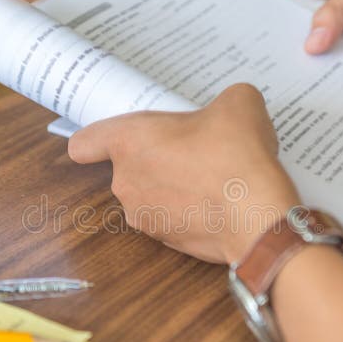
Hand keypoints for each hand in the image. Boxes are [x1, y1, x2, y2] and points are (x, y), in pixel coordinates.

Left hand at [68, 84, 300, 263]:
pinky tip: (217, 200)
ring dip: (171, 185)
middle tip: (192, 148)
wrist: (257, 216)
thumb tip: (231, 109)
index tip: (112, 138)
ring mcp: (144, 217)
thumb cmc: (237, 157)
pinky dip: (187, 210)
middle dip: (155, 157)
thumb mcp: (239, 103)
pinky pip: (170, 218)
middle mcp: (126, 182)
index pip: (84, 143)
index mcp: (129, 141)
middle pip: (128, 166)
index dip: (95, 140)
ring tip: (211, 175)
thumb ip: (224, 100)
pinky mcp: (166, 241)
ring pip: (150, 194)